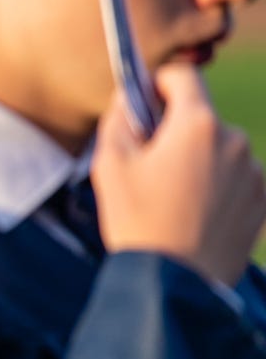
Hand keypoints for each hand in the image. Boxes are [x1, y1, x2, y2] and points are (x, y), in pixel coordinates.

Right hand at [94, 63, 265, 286]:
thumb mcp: (109, 165)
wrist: (174, 282)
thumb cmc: (137, 221)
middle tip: (149, 166)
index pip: (184, 76)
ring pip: (220, 150)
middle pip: (201, 117)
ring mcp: (254, 172)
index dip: (159, 82)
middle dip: (176, 131)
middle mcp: (235, 140)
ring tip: (172, 199)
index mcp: (197, 125)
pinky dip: (217, 186)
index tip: (145, 101)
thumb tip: (128, 97)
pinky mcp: (262, 200)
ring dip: (198, 161)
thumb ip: (118, 119)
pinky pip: (237, 178)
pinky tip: (194, 214)